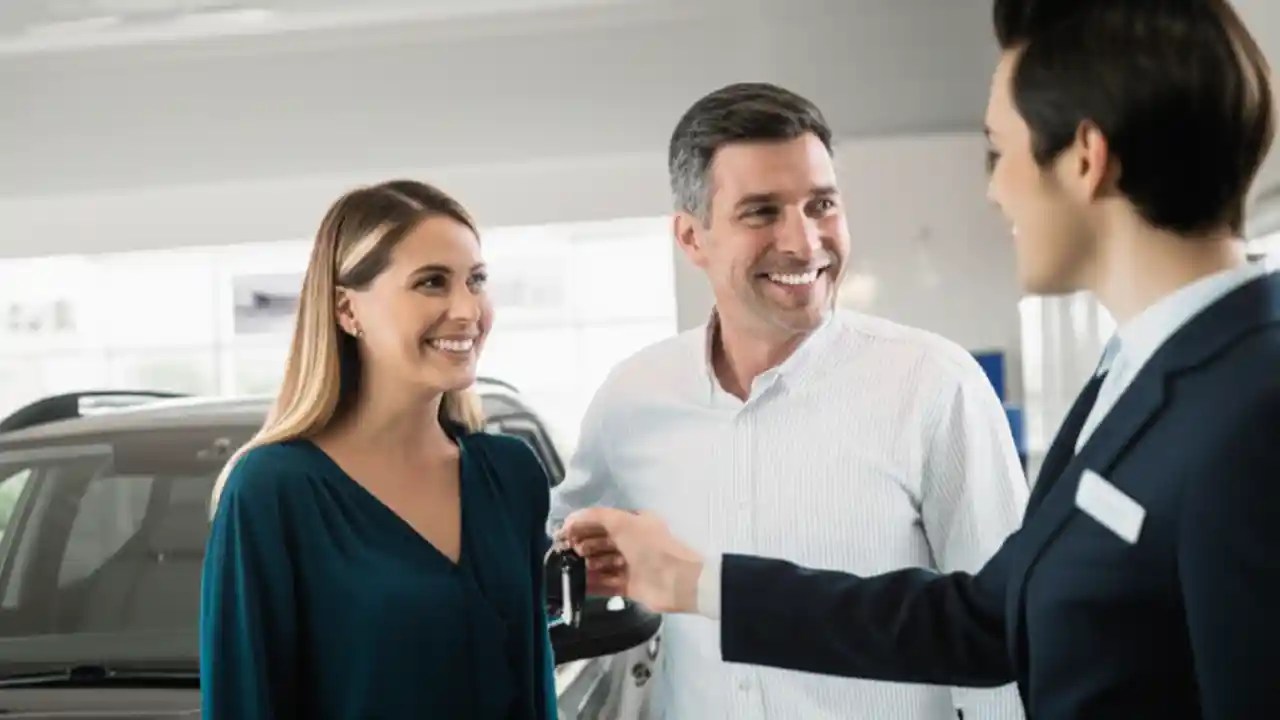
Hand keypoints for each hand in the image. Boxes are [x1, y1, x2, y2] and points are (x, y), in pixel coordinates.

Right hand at [558, 508, 702, 613]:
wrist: (675, 579)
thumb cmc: (649, 547)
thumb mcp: (622, 522)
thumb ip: (595, 516)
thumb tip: (570, 519)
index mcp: (633, 523)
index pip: (602, 522)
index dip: (582, 526)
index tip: (564, 534)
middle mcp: (632, 543)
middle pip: (600, 543)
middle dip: (583, 546)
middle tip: (567, 553)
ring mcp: (631, 565)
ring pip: (602, 564)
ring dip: (586, 566)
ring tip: (571, 570)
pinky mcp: (630, 586)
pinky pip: (607, 584)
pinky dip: (594, 585)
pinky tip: (580, 586)